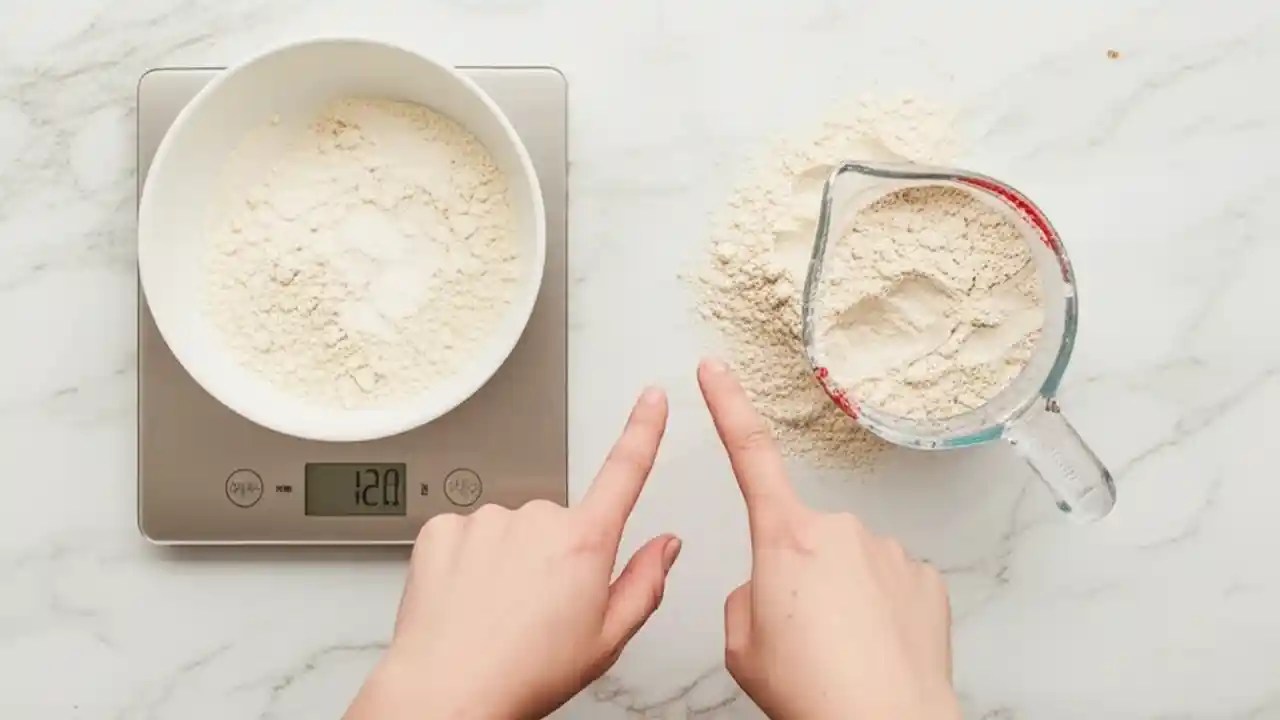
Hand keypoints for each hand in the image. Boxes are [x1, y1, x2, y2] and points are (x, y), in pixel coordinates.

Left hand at [346, 388, 679, 719]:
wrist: (447, 692)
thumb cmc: (525, 674)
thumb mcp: (607, 640)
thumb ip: (645, 583)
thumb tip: (666, 545)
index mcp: (585, 543)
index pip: (625, 471)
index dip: (643, 430)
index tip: (652, 399)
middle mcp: (537, 519)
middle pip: (558, 523)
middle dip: (553, 554)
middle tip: (538, 609)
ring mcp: (486, 519)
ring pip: (510, 530)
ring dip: (508, 559)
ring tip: (497, 611)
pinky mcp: (442, 527)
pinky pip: (467, 534)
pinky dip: (468, 561)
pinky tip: (466, 598)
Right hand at [698, 360, 959, 719]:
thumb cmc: (812, 692)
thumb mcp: (742, 643)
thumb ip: (747, 595)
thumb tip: (772, 587)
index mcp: (784, 538)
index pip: (748, 454)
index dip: (727, 405)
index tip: (715, 369)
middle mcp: (839, 531)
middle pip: (802, 537)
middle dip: (797, 574)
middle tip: (801, 633)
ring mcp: (888, 551)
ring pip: (849, 564)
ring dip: (841, 596)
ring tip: (841, 650)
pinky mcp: (925, 577)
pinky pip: (889, 582)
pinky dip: (880, 610)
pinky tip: (875, 646)